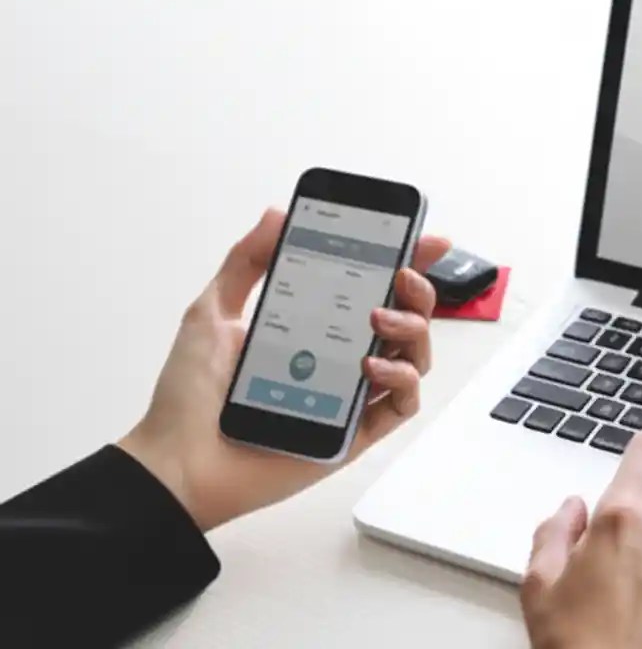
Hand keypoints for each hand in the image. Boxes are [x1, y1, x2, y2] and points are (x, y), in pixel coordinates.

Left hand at [117, 208, 450, 530]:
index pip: (373, 288)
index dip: (407, 263)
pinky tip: (371, 366)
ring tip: (380, 319)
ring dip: (413, 330)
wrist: (178, 463)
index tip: (426, 240)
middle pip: (408, 319)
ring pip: (415, 358)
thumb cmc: (189, 400)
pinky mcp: (356, 434)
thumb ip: (245, 261)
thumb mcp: (211, 312)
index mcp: (315, 329)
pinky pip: (402, 405)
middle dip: (420, 291)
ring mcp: (352, 397)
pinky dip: (401, 380)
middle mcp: (340, 360)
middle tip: (402, 276)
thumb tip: (277, 215)